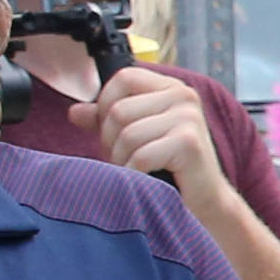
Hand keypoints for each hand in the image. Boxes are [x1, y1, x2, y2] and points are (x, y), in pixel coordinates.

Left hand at [79, 67, 223, 194]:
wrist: (205, 201)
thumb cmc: (170, 167)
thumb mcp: (136, 136)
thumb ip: (106, 120)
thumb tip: (74, 112)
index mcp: (171, 88)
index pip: (123, 78)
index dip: (106, 104)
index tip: (113, 130)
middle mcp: (183, 96)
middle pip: (119, 110)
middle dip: (111, 140)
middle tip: (125, 158)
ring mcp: (188, 118)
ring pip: (127, 134)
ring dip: (122, 160)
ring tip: (135, 170)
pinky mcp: (189, 144)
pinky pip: (140, 157)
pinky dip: (135, 173)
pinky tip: (145, 180)